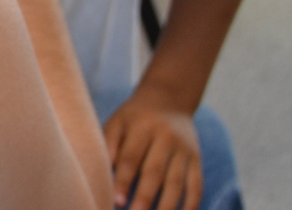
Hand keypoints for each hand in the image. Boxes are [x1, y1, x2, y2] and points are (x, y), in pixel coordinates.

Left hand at [104, 91, 202, 209]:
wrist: (168, 100)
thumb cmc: (134, 117)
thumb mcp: (118, 122)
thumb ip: (109, 144)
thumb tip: (103, 170)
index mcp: (143, 127)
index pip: (132, 157)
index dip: (124, 180)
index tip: (116, 201)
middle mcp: (167, 137)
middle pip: (156, 171)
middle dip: (145, 196)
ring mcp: (185, 149)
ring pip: (178, 182)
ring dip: (167, 205)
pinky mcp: (197, 159)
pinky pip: (196, 185)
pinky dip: (191, 204)